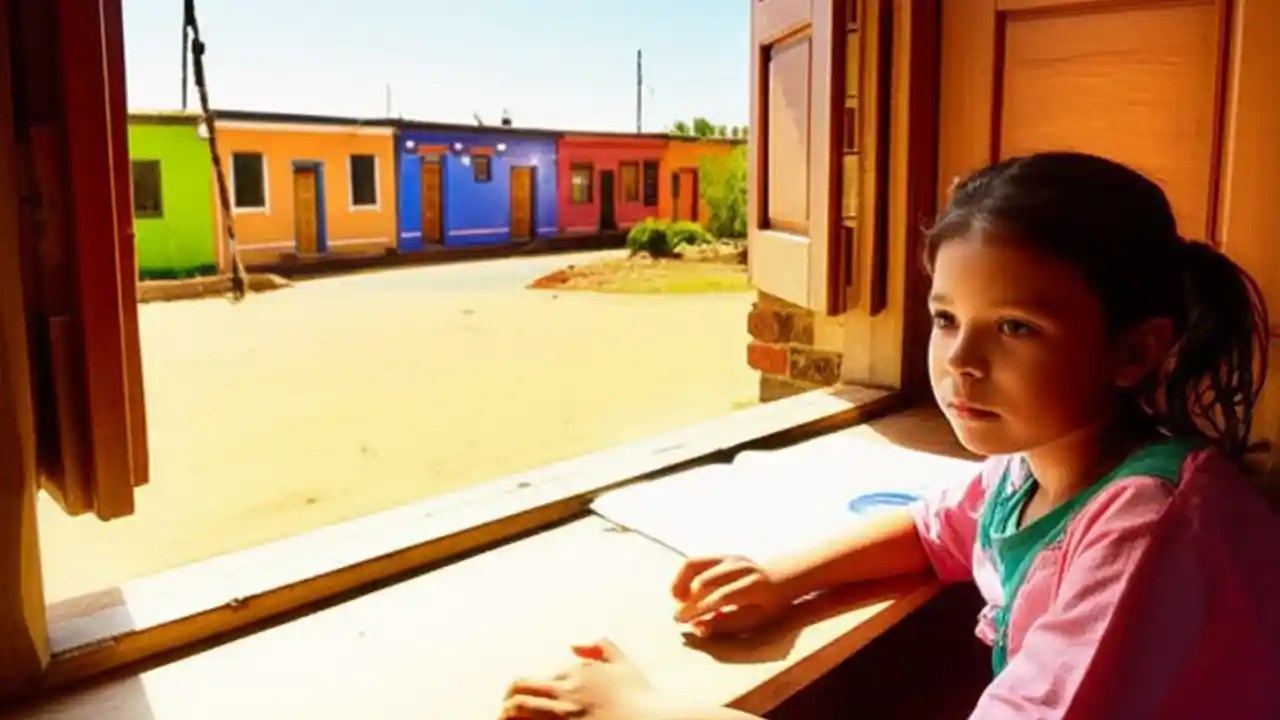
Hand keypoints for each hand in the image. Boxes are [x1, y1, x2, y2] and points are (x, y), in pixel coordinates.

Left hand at [500, 639, 682, 719]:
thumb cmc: (641, 697)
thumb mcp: (623, 664)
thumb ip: (600, 648)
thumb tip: (573, 644)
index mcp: (572, 677)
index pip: (527, 683)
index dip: (519, 695)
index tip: (516, 704)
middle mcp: (563, 696)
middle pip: (515, 696)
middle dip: (506, 705)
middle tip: (505, 715)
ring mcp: (563, 718)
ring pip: (516, 712)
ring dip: (509, 716)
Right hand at [670, 555, 791, 636]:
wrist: (780, 580)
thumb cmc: (766, 607)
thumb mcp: (753, 621)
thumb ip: (725, 624)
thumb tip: (697, 627)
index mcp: (755, 586)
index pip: (721, 596)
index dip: (699, 609)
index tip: (682, 621)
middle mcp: (741, 567)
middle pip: (705, 581)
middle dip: (688, 601)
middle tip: (677, 618)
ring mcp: (729, 558)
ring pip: (694, 566)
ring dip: (680, 585)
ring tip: (677, 603)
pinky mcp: (720, 556)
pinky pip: (694, 562)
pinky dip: (681, 576)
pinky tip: (679, 592)